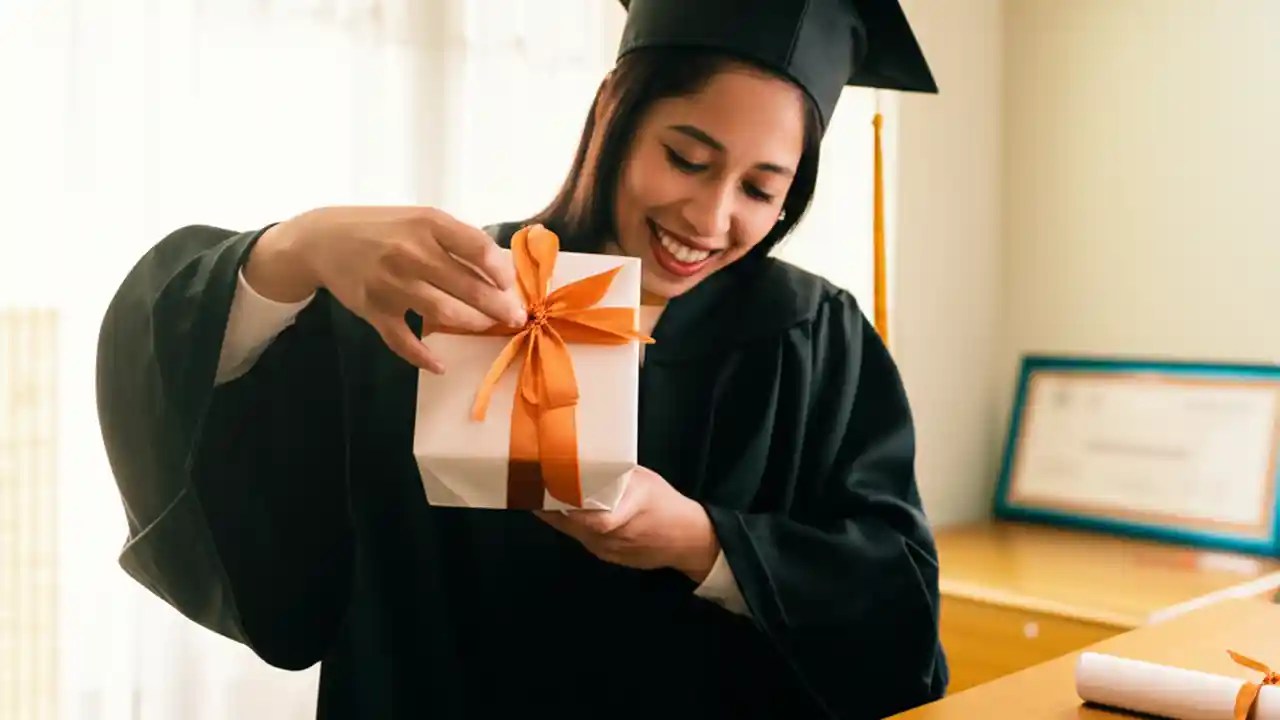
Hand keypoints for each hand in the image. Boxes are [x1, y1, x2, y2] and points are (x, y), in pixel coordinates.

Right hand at [245, 206, 526, 373]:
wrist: (322, 239)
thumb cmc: (382, 228)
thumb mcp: (419, 219)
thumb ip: (454, 239)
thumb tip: (498, 268)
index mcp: (427, 224)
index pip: (477, 248)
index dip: (501, 270)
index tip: (510, 284)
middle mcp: (411, 253)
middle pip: (467, 285)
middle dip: (498, 306)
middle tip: (516, 317)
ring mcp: (391, 284)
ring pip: (444, 312)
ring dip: (472, 324)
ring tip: (488, 327)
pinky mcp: (374, 310)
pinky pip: (404, 341)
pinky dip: (423, 357)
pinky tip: (440, 365)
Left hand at [536, 467, 720, 582]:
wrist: (687, 540)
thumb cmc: (667, 505)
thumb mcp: (644, 480)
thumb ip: (615, 473)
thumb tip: (589, 458)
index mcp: (626, 512)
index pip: (589, 518)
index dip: (563, 506)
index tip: (545, 489)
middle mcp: (614, 535)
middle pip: (572, 525)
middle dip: (552, 508)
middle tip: (538, 490)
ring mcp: (608, 550)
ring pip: (574, 534)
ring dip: (561, 518)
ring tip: (549, 498)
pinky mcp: (607, 558)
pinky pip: (583, 540)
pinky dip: (575, 527)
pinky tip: (572, 514)